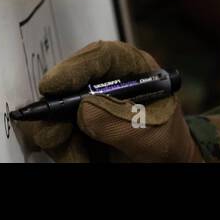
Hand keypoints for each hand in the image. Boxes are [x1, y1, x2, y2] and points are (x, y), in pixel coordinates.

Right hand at [17, 40, 201, 162]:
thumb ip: (119, 120)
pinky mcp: (80, 127)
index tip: (52, 85)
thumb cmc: (166, 141)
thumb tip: (84, 108)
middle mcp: (107, 82)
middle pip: (71, 83)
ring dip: (59, 138)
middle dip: (57, 109)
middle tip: (53, 134)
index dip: (76, 67)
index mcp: (133, 70)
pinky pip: (60, 136)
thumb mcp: (150, 133)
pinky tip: (79, 161)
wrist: (166, 163)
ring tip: (78, 159)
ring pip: (58, 113)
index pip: (103, 56)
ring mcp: (91, 105)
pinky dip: (64, 151)